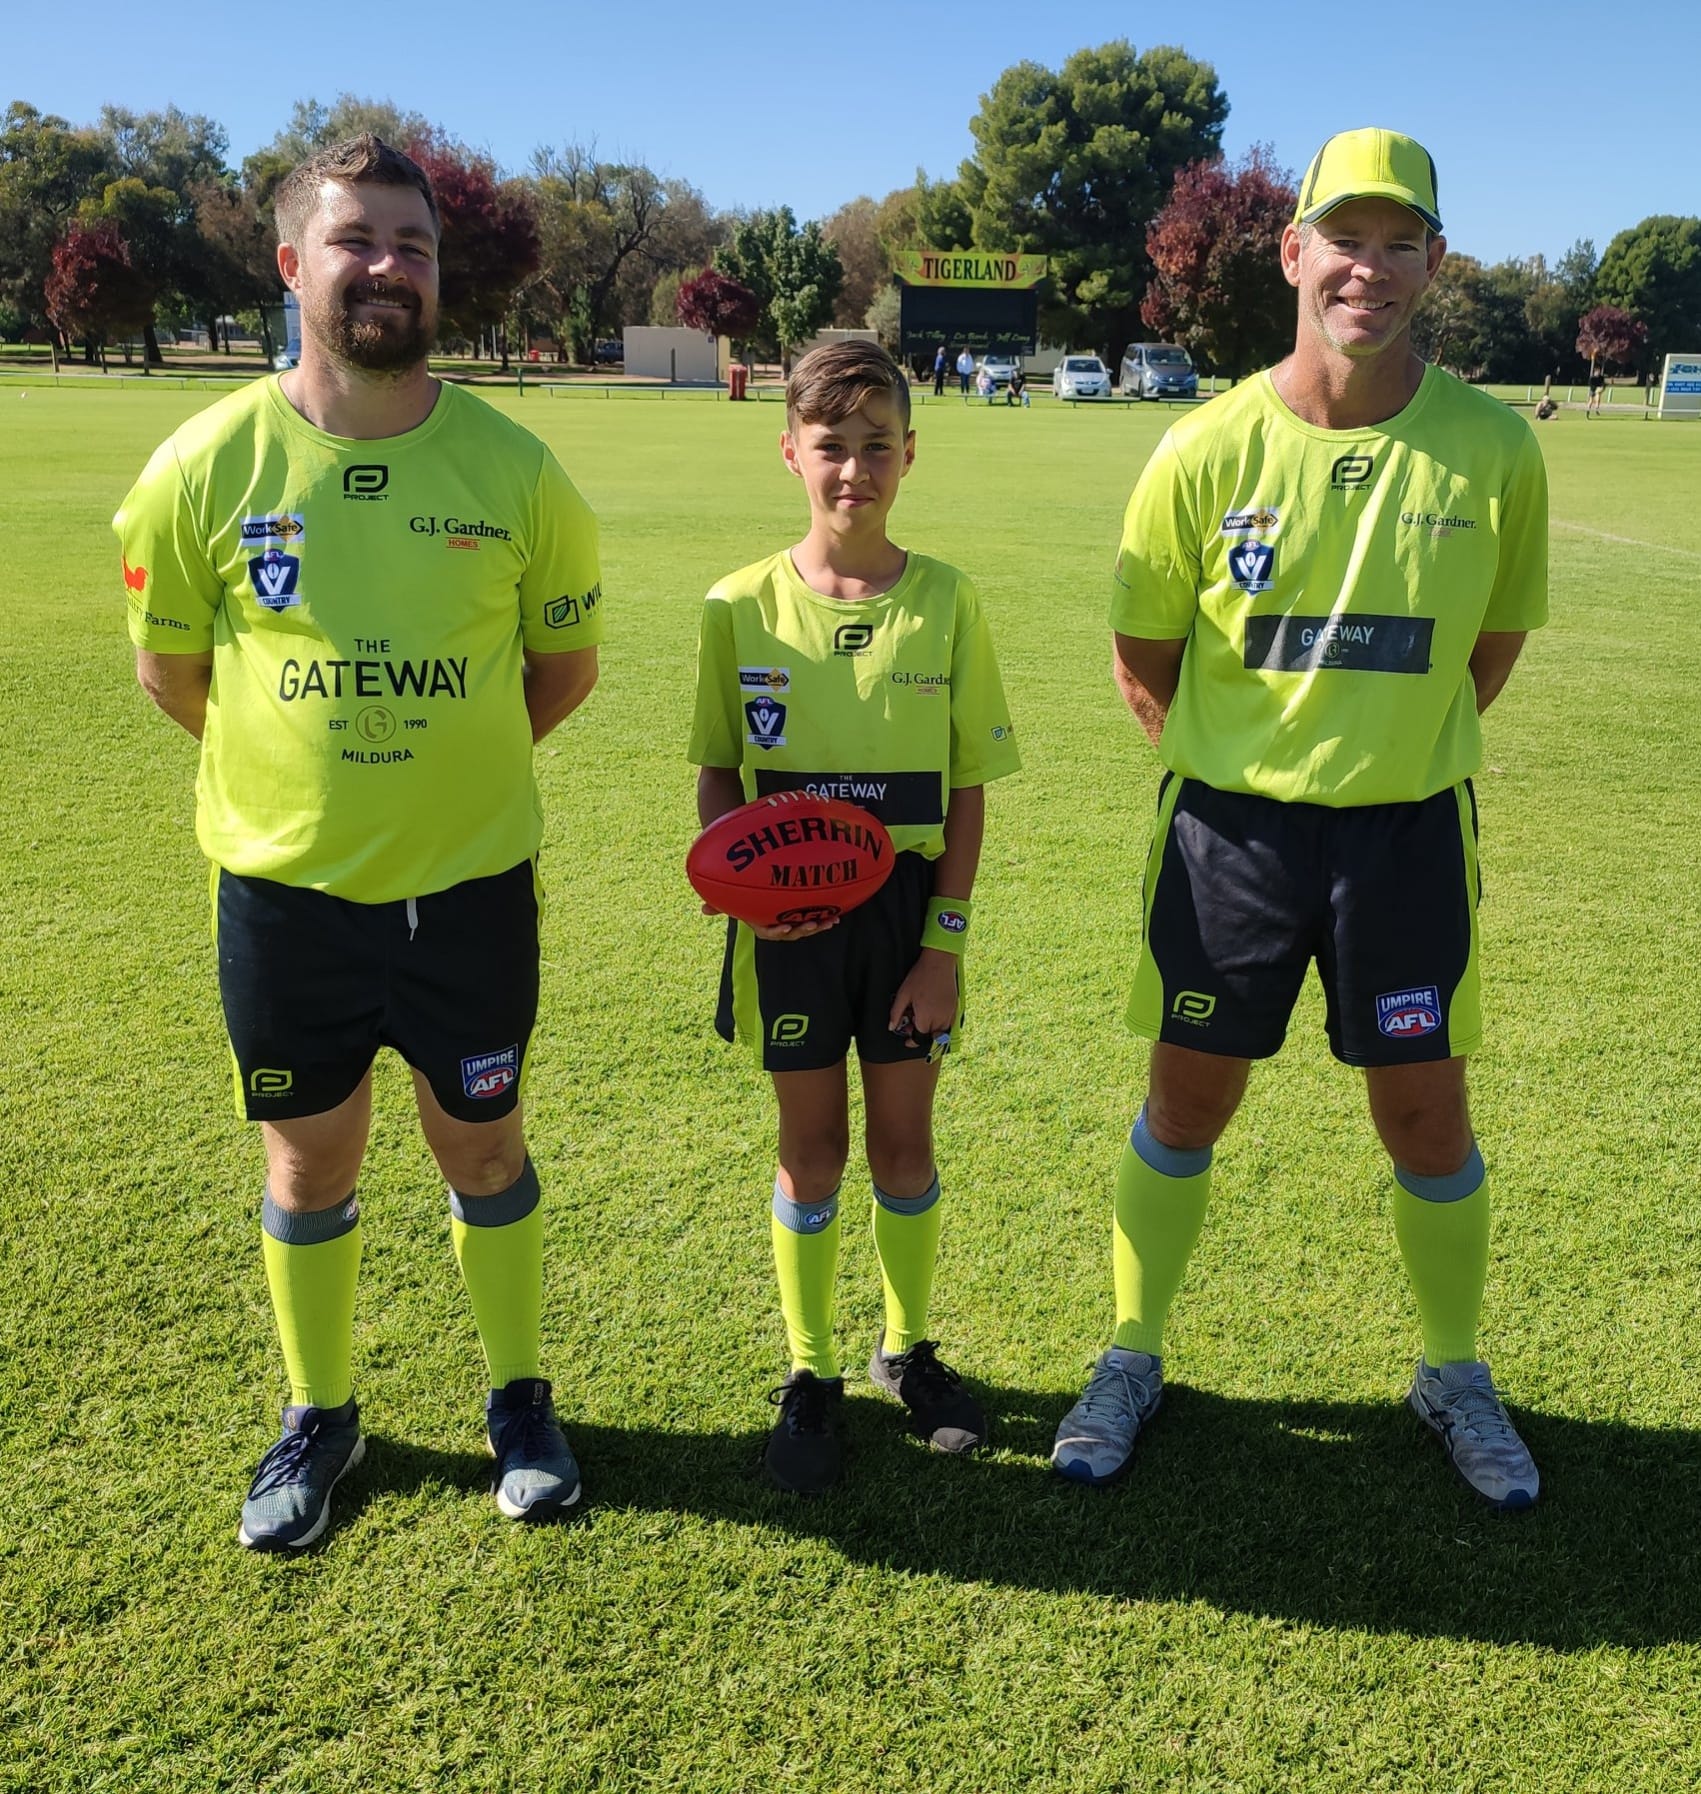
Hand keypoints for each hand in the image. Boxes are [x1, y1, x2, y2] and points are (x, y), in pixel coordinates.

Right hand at [700, 901, 837, 941]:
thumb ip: (719, 904)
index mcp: (761, 923)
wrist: (756, 883)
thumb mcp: (731, 898)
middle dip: (802, 930)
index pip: (768, 933)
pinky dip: (826, 916)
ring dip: (818, 925)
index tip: (785, 927)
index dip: (777, 932)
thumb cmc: (743, 891)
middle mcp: (778, 923)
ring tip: (830, 921)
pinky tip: (838, 914)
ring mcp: (792, 918)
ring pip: (806, 926)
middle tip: (812, 924)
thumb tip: (702, 909)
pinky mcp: (804, 910)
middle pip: (791, 932)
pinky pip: (816, 916)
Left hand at [888, 949, 957, 1046]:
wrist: (939, 962)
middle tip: (911, 1021)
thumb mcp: (903, 994)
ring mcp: (950, 1013)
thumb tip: (892, 1027)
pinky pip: (949, 1023)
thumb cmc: (920, 976)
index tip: (908, 1040)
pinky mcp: (956, 1007)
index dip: (912, 1040)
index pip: (920, 1038)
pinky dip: (941, 1023)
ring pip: (941, 1032)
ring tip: (922, 1015)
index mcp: (926, 1017)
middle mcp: (940, 1018)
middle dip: (920, 1033)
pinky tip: (933, 1011)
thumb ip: (896, 1013)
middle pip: (931, 1036)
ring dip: (931, 1028)